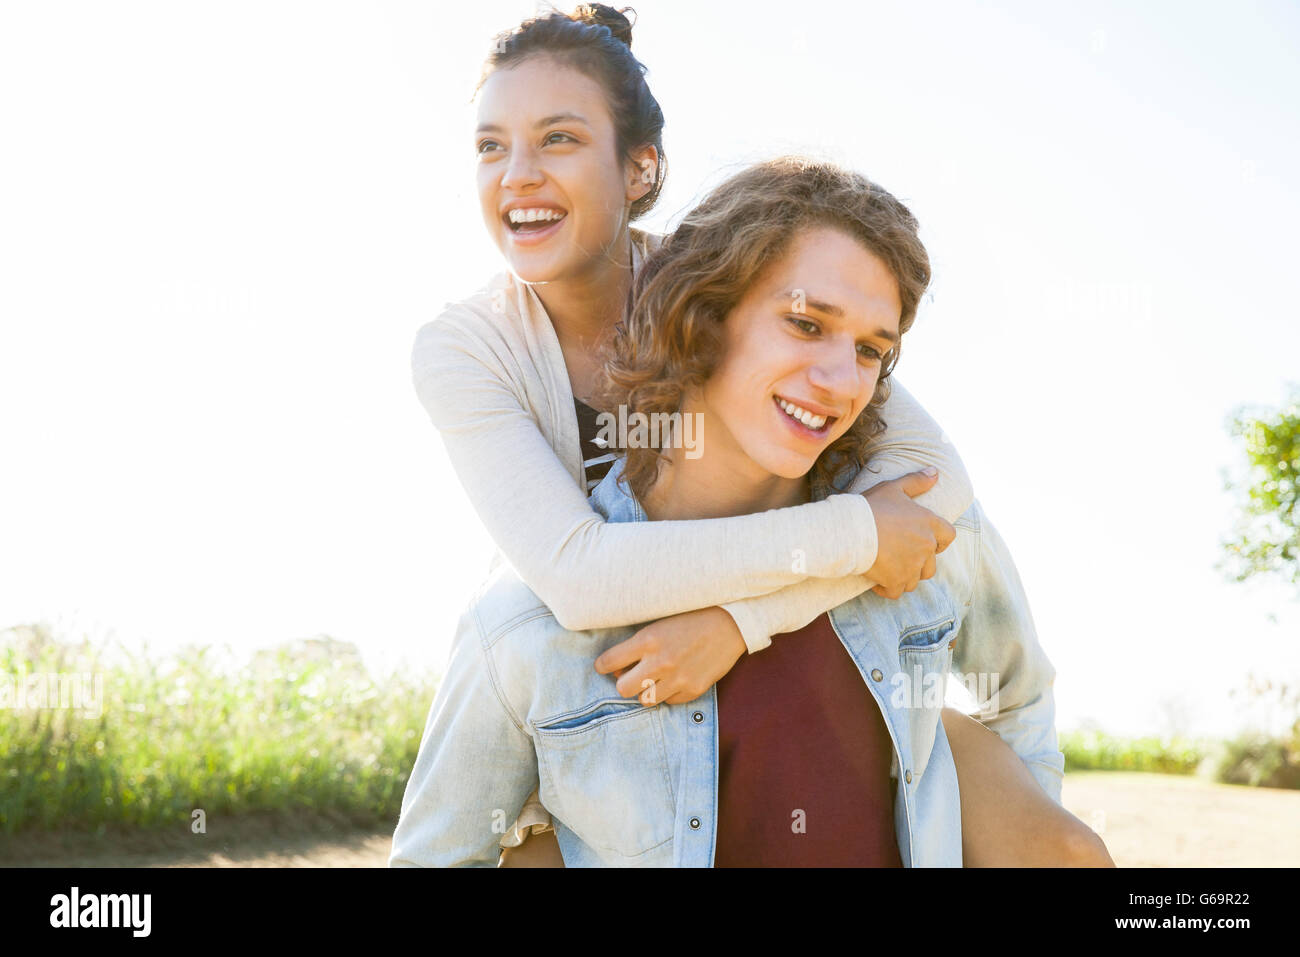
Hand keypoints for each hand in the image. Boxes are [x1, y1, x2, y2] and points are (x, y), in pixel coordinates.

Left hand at [593, 606, 746, 705]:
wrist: (730, 622)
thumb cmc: (692, 617)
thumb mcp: (659, 622)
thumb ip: (638, 643)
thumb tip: (617, 666)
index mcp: (648, 640)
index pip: (608, 662)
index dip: (602, 665)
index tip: (605, 666)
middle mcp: (660, 662)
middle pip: (622, 689)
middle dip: (623, 682)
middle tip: (630, 676)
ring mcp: (678, 678)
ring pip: (645, 701)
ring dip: (646, 691)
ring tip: (654, 679)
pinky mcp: (693, 689)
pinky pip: (669, 702)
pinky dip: (668, 694)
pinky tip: (674, 680)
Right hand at [862, 467, 955, 598]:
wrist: (851, 530)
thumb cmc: (872, 506)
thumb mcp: (894, 488)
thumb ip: (916, 482)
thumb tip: (935, 472)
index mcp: (929, 524)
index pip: (949, 536)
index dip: (940, 541)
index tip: (926, 541)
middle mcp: (925, 547)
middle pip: (931, 564)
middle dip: (919, 563)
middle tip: (899, 555)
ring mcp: (912, 566)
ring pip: (915, 580)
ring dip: (904, 576)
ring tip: (888, 568)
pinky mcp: (896, 580)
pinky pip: (897, 591)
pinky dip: (888, 588)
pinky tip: (878, 581)